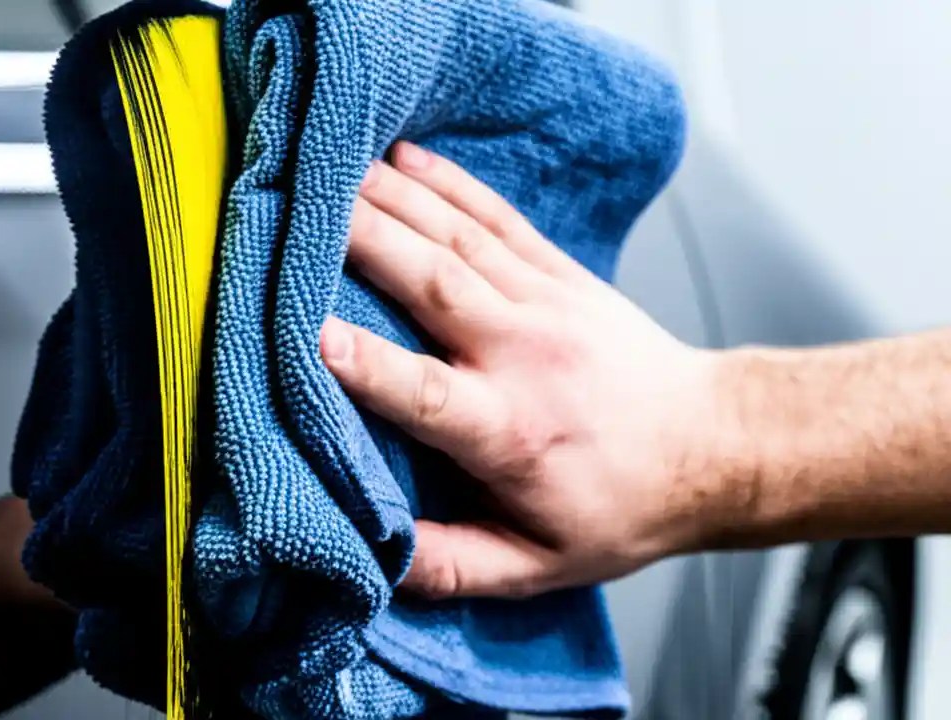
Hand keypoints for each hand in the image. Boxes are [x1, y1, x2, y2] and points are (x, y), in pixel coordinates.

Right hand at [321, 142, 731, 599]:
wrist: (710, 448)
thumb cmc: (617, 509)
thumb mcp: (539, 567)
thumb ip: (453, 567)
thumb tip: (375, 561)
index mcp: (511, 433)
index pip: (429, 393)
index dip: (369, 365)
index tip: (312, 334)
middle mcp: (524, 356)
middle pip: (434, 286)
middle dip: (362, 243)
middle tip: (298, 211)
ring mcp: (545, 304)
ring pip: (457, 239)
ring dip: (390, 200)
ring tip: (330, 169)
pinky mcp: (559, 275)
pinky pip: (496, 218)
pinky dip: (446, 183)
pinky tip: (401, 156)